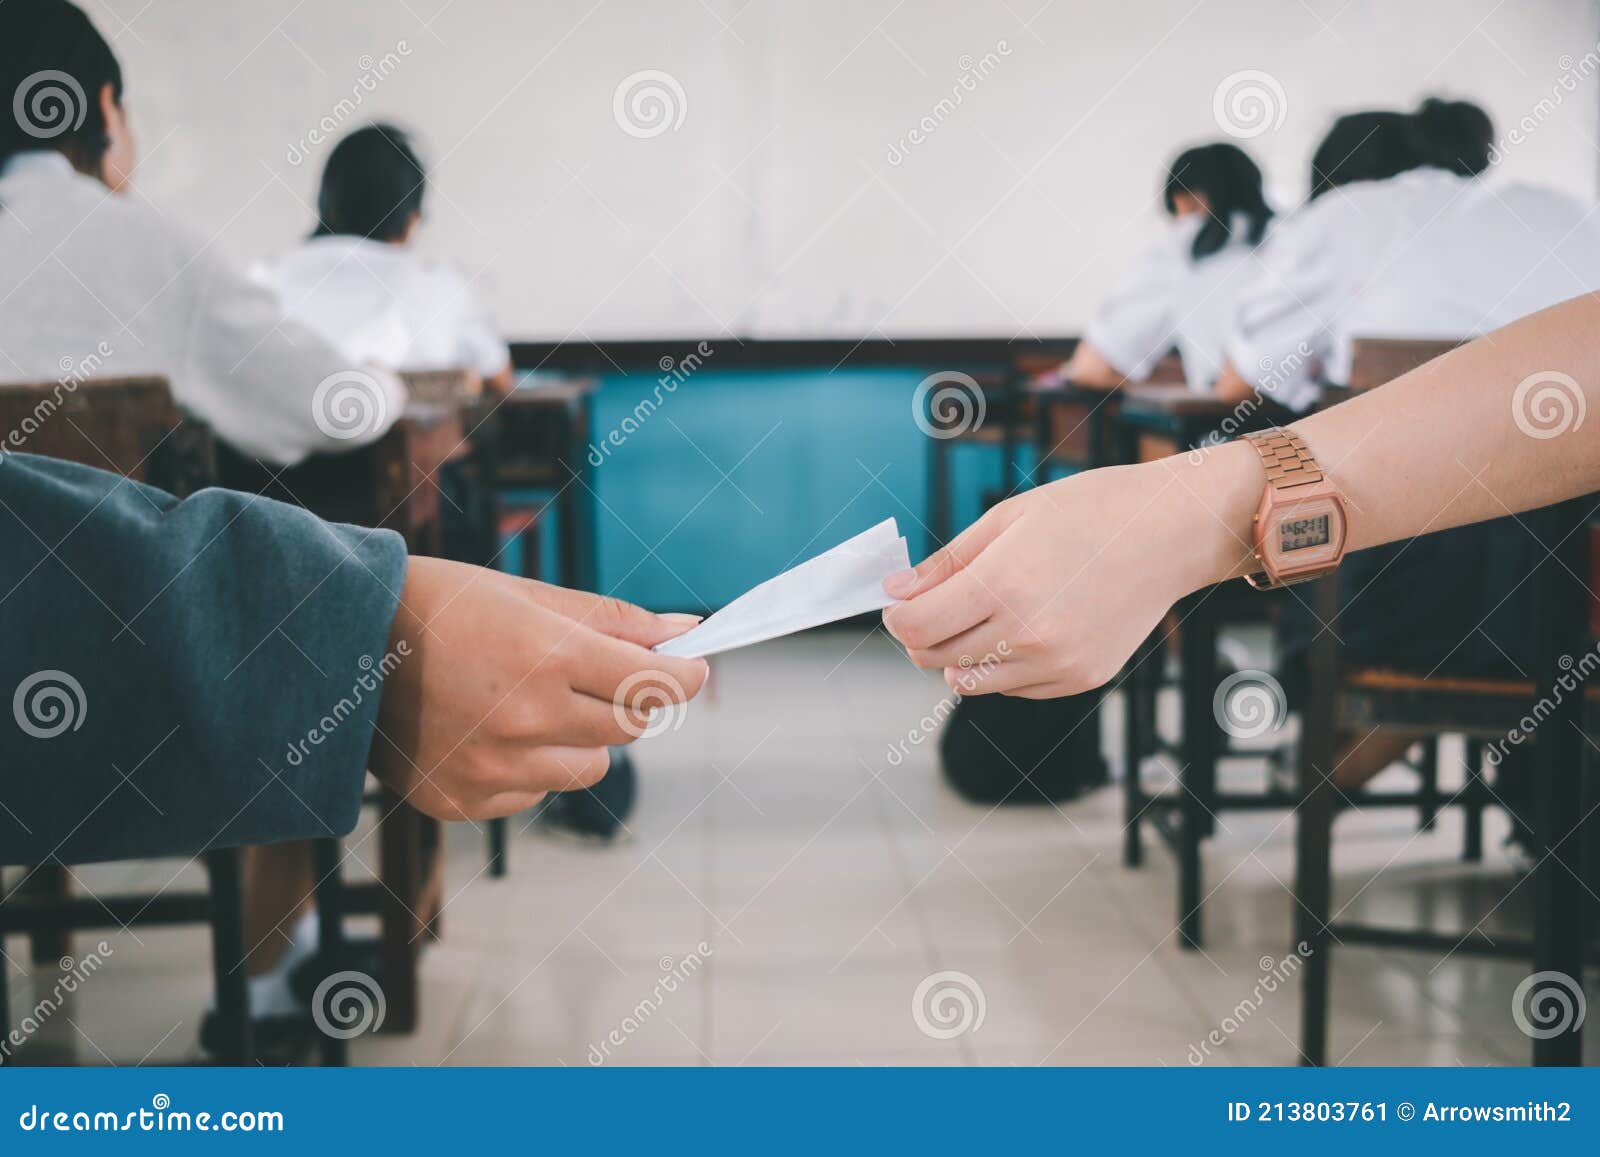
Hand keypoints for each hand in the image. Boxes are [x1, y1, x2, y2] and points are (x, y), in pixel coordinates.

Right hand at [370, 558, 708, 819]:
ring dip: (583, 735)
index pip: (654, 683)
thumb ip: (612, 621)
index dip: (684, 675)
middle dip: (629, 697)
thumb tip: (684, 632)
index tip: (693, 667)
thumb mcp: (526, 595)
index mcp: (546, 656)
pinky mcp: (467, 801)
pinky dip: (533, 764)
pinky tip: (490, 729)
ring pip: (591, 766)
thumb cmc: (437, 607)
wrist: (335, 647)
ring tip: (532, 700)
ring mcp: (495, 769)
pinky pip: (537, 790)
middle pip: (630, 726)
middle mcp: (526, 719)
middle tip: (596, 671)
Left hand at [882, 450, 1258, 697]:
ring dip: (960, 653)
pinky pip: (1014, 687)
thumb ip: (947, 562)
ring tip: (986, 612)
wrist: (1171, 532)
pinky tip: (1028, 624)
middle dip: (923, 634)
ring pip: (970, 681)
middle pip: (935, 658)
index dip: (896, 617)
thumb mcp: (1007, 519)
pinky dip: (1004, 664)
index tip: (900, 602)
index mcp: (1003, 584)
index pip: (915, 628)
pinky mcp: (1079, 679)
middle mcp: (1027, 633)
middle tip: (938, 604)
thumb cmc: (1090, 511)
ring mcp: (1056, 663)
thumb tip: (896, 591)